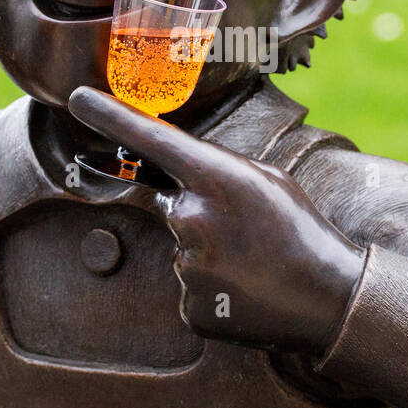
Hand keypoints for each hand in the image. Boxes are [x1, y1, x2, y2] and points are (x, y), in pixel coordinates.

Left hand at [68, 86, 366, 354]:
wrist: (330, 299)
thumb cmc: (301, 231)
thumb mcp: (268, 180)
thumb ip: (221, 171)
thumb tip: (188, 174)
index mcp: (216, 178)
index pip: (151, 139)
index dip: (110, 116)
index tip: (77, 99)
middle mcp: (193, 218)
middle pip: (173, 207)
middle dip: (201, 216)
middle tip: (246, 233)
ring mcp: (189, 266)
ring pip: (182, 252)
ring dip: (209, 256)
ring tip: (252, 264)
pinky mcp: (191, 308)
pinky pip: (189, 290)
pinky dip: (213, 290)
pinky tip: (244, 290)